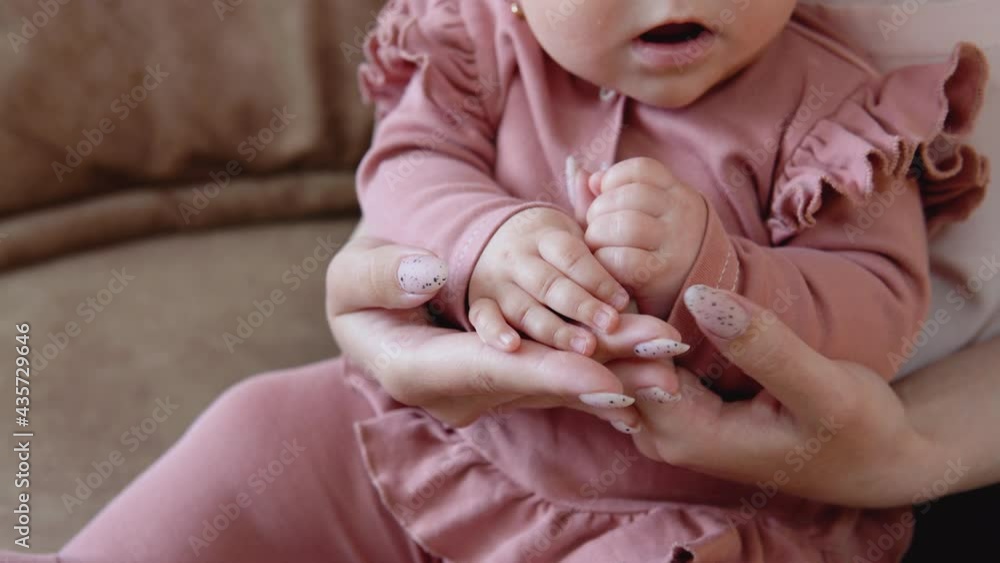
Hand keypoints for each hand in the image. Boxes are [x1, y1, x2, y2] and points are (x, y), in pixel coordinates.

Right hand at [326, 225, 682, 429]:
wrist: (367, 311)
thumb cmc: (355, 293)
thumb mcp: (349, 278)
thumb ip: (381, 276)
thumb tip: (429, 272)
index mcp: (422, 370)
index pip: (494, 371)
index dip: (548, 374)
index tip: (602, 375)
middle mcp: (464, 393)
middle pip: (542, 383)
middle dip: (606, 376)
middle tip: (668, 368)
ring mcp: (489, 390)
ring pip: (560, 381)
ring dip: (618, 372)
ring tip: (673, 363)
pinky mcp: (509, 378)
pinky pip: (560, 375)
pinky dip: (605, 368)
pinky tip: (649, 368)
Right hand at [469, 207, 630, 355]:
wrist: (495, 236)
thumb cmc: (551, 250)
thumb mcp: (573, 242)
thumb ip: (597, 265)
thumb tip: (636, 298)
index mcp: (546, 237)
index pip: (573, 257)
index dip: (598, 280)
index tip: (622, 303)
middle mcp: (519, 258)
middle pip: (551, 283)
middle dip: (582, 306)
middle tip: (610, 327)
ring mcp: (496, 281)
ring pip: (524, 306)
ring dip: (554, 329)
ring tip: (585, 348)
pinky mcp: (480, 301)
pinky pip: (482, 317)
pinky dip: (494, 332)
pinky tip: (512, 348)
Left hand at [585, 157, 707, 318]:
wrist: (695, 302)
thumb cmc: (657, 254)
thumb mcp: (646, 218)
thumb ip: (611, 195)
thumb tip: (581, 173)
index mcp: (680, 194)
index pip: (641, 169)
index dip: (612, 179)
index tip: (601, 197)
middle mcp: (683, 215)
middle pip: (627, 196)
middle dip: (598, 212)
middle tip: (594, 231)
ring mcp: (676, 244)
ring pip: (623, 224)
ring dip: (597, 237)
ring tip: (597, 249)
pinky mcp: (663, 275)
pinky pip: (621, 259)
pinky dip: (603, 262)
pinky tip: (604, 269)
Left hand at [614, 284, 936, 507]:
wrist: (873, 460)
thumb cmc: (856, 429)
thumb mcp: (823, 389)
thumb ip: (764, 347)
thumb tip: (698, 294)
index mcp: (687, 436)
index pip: (620, 372)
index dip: (617, 320)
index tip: (621, 272)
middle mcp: (663, 436)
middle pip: (608, 369)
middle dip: (605, 315)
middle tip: (603, 255)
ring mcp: (665, 423)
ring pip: (616, 364)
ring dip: (615, 318)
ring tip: (617, 263)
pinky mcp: (675, 405)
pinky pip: (635, 362)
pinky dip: (631, 327)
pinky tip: (637, 286)